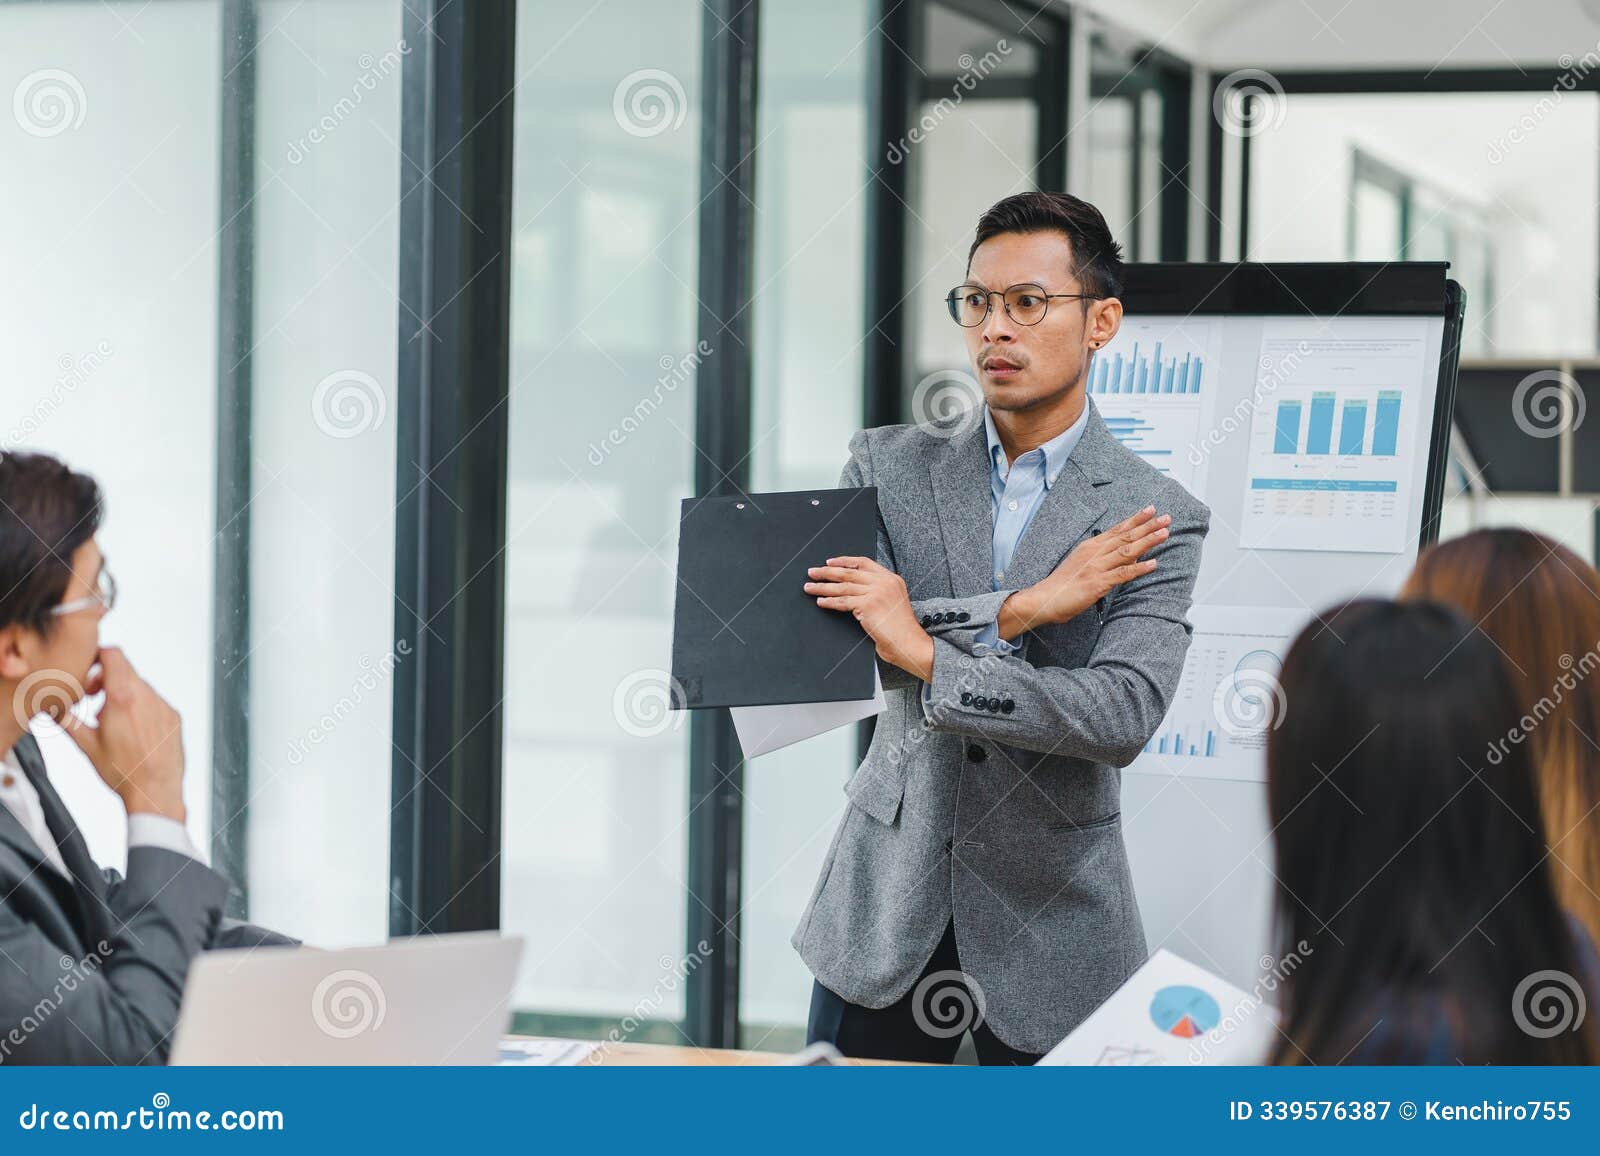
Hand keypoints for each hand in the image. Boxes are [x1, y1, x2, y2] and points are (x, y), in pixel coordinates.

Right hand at [62, 647, 186, 821]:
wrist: (155, 790)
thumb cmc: (123, 771)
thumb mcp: (87, 745)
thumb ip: (67, 721)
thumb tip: (54, 709)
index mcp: (123, 699)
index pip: (114, 656)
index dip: (99, 656)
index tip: (92, 667)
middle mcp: (147, 698)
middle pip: (126, 671)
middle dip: (106, 679)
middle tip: (96, 699)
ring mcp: (163, 706)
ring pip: (141, 687)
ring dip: (125, 694)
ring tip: (114, 720)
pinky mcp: (174, 716)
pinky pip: (156, 701)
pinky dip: (142, 707)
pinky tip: (134, 729)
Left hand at [805, 556, 933, 680]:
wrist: (909, 642)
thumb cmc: (900, 629)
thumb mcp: (892, 602)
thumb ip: (876, 592)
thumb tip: (851, 590)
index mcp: (891, 578)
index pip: (863, 563)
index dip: (844, 561)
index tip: (829, 562)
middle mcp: (884, 582)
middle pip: (849, 573)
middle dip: (827, 572)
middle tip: (812, 572)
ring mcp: (876, 592)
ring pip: (843, 586)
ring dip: (823, 586)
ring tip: (809, 587)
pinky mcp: (868, 605)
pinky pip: (843, 601)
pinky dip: (829, 601)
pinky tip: (820, 601)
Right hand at [1002, 506, 1169, 634]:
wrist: (1043, 599)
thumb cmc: (1062, 584)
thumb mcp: (1082, 564)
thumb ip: (1103, 558)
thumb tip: (1125, 556)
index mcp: (1090, 547)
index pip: (1117, 529)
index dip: (1135, 519)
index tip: (1151, 510)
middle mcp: (1094, 553)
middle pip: (1125, 536)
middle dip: (1147, 526)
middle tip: (1166, 518)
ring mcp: (1096, 567)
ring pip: (1127, 551)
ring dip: (1147, 541)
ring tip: (1164, 533)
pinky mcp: (1097, 583)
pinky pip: (1122, 574)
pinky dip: (1139, 568)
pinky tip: (1153, 564)